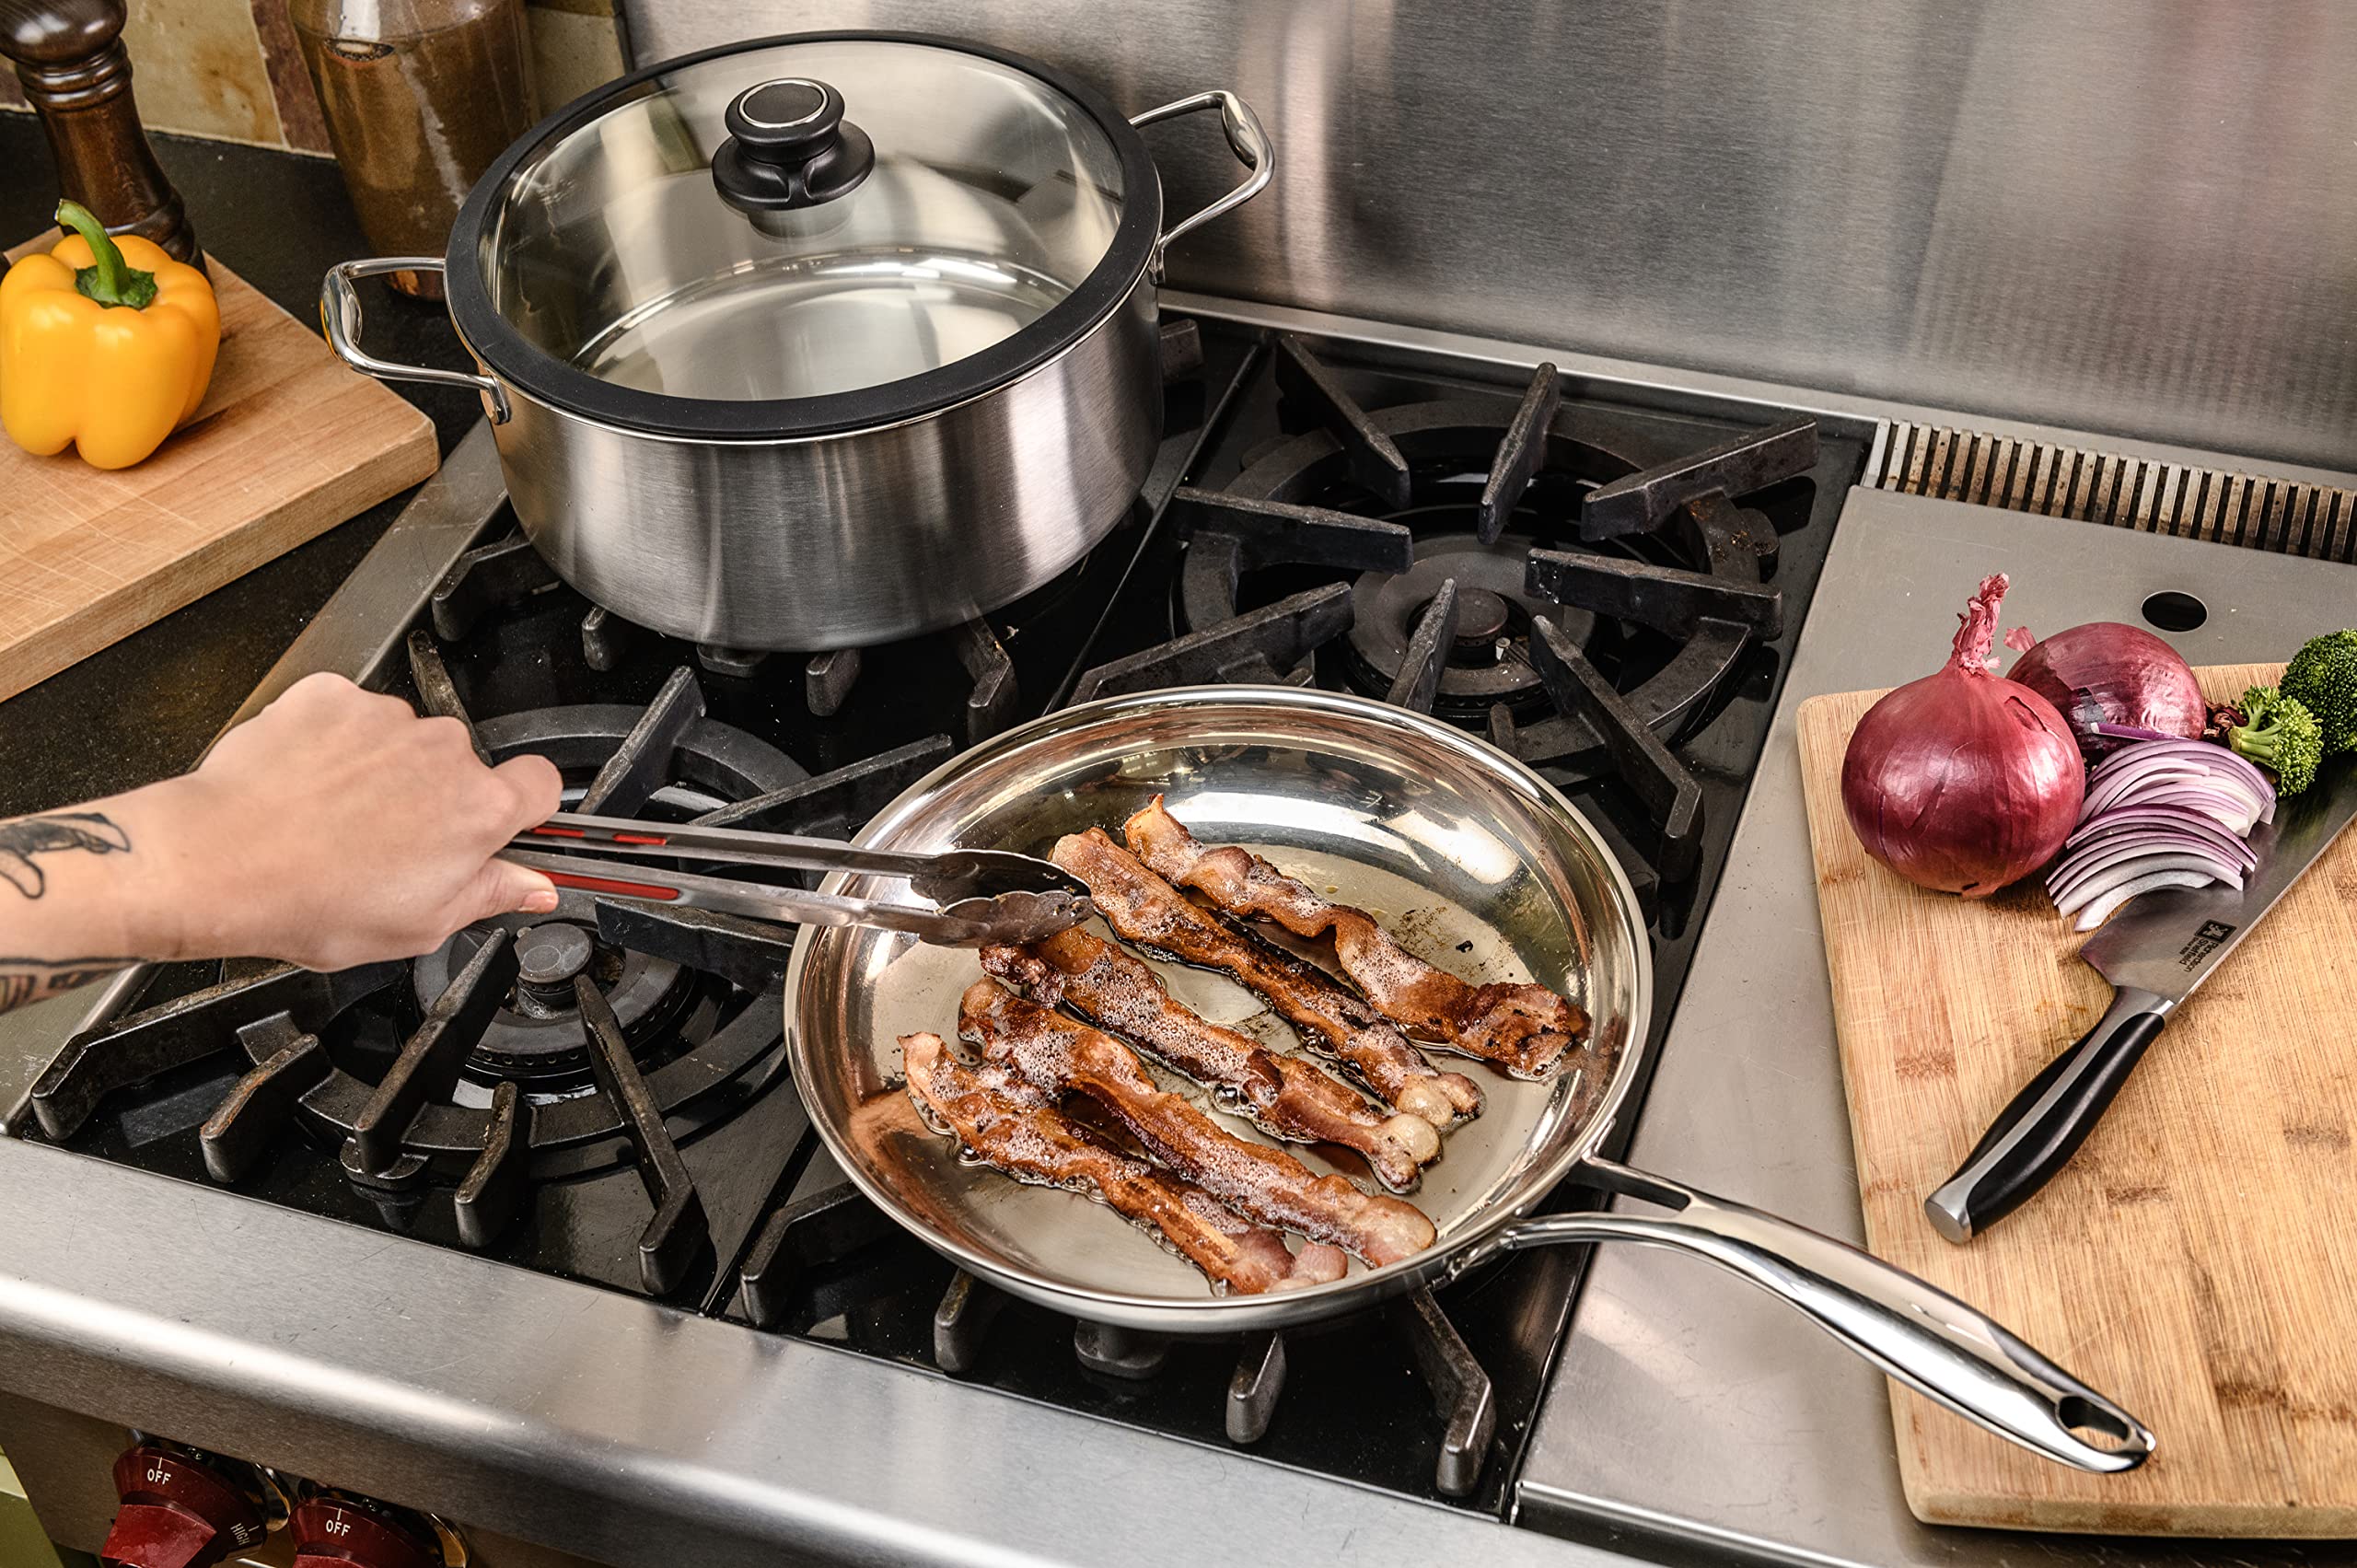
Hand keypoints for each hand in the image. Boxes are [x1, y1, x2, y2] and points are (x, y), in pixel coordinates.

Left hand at [138, 674, 562, 969]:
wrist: (216, 861)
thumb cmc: (311, 899)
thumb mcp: (419, 926)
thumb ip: (489, 896)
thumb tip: (533, 889)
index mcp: (477, 810)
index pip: (542, 785)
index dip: (523, 808)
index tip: (497, 827)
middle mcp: (443, 750)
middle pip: (462, 766)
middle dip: (435, 797)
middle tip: (389, 845)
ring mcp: (386, 718)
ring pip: (404, 741)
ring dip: (382, 771)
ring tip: (335, 820)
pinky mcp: (332, 697)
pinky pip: (349, 715)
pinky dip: (334, 743)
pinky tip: (308, 788)